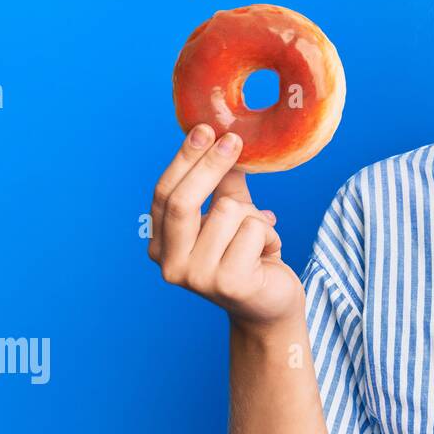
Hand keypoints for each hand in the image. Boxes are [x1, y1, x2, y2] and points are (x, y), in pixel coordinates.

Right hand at [148, 124, 305, 327]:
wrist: (271, 304)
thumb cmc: (249, 255)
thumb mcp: (232, 214)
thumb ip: (222, 184)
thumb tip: (221, 139)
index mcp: (161, 245)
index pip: (165, 194)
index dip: (185, 159)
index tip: (205, 129)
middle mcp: (169, 264)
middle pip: (183, 201)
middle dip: (210, 165)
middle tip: (234, 140)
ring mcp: (196, 278)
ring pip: (228, 211)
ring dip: (254, 217)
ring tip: (259, 239)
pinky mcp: (228, 284)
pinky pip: (254, 229)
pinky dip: (270, 234)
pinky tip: (268, 254)